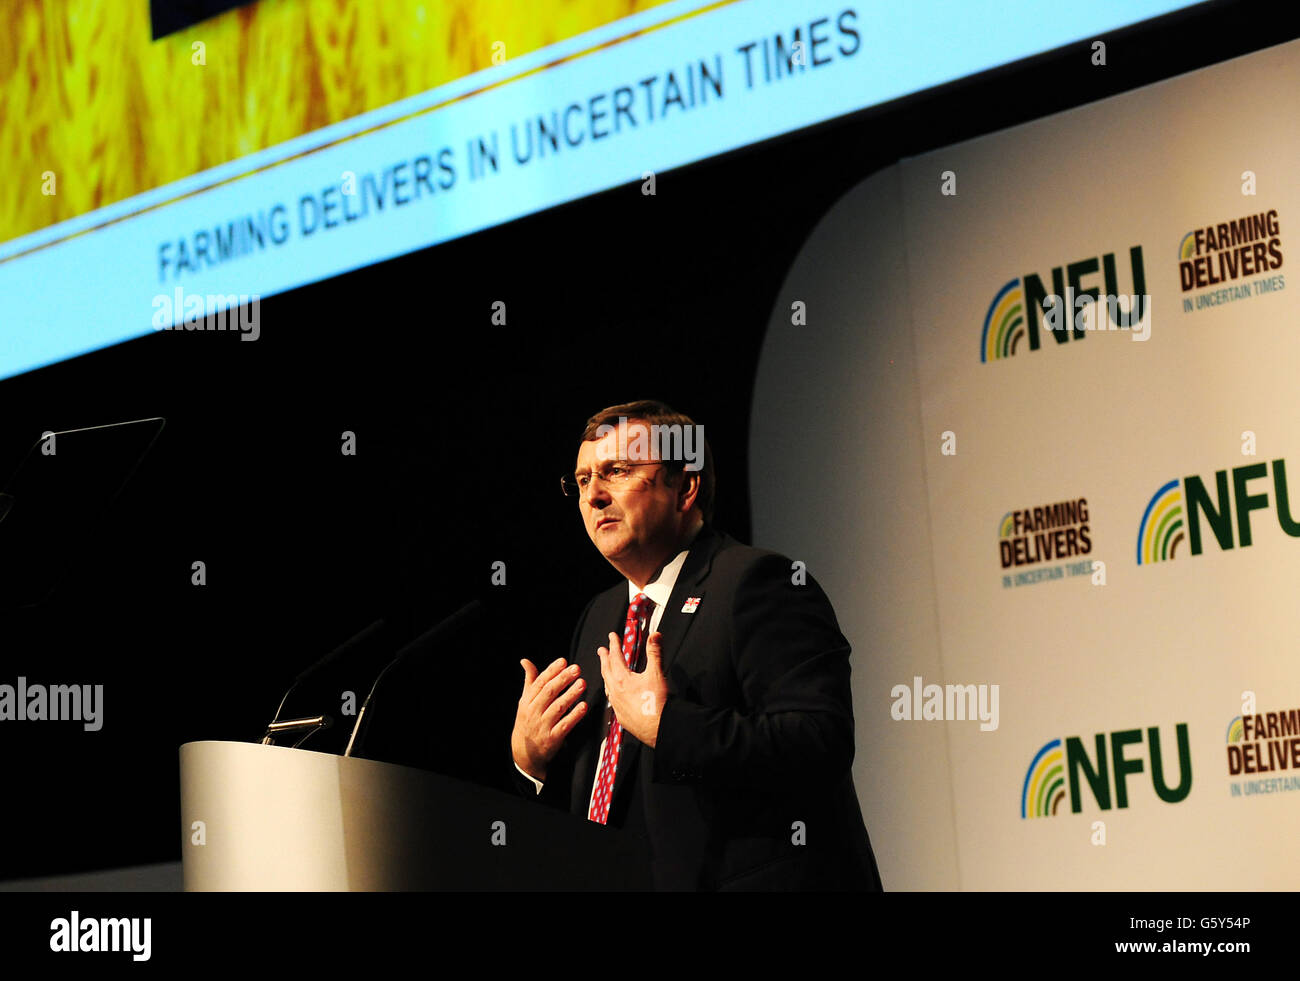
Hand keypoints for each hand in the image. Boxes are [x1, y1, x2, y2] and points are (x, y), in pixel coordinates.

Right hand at [511, 657, 586, 780]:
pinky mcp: (552, 738)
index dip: (552, 671)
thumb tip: (525, 661)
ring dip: (571, 694)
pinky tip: (583, 706)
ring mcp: (543, 725)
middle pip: (549, 692)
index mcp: (528, 701)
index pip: (540, 683)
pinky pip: (565, 725)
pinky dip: (574, 715)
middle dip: (563, 679)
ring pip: (558, 707)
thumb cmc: (527, 723)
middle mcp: (534, 712)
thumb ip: (530, 681)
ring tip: (582, 683)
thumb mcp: (525, 702)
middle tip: (576, 669)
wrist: (524, 754)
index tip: (563, 661)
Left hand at [597, 631, 668, 747]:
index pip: (615, 657)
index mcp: (623, 679)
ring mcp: (617, 705)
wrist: (658, 728)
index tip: (612, 637)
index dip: (614, 644)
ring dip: (606, 675)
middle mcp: (616, 691)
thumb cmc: (656, 704)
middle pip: (606, 671)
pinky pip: (612, 701)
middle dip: (604, 658)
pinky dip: (612, 692)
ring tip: (606, 670)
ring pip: (607, 686)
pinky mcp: (621, 716)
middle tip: (602, 650)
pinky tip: (615, 694)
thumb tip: (654, 636)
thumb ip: (655, 652)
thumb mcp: (657, 673)